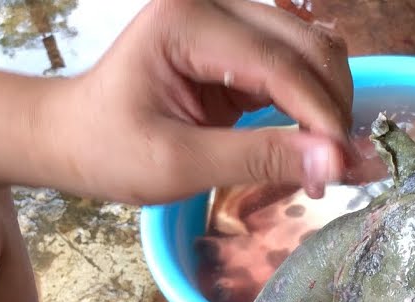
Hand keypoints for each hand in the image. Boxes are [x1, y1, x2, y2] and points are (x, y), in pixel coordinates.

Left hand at [41, 0, 353, 203]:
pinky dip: (316, 100)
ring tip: (320, 158)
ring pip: (315, 49)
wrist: (72, 137)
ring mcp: (229, 18)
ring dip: (330, 103)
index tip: (342, 167)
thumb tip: (338, 162)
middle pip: (308, 47)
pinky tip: (308, 139)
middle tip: (334, 170)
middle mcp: (213, 4)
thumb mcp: (178, 166)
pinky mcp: (241, 41)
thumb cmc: (108, 148)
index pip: (279, 64)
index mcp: (185, 22)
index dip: (320, 116)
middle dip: (331, 109)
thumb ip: (260, 160)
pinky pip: (301, 62)